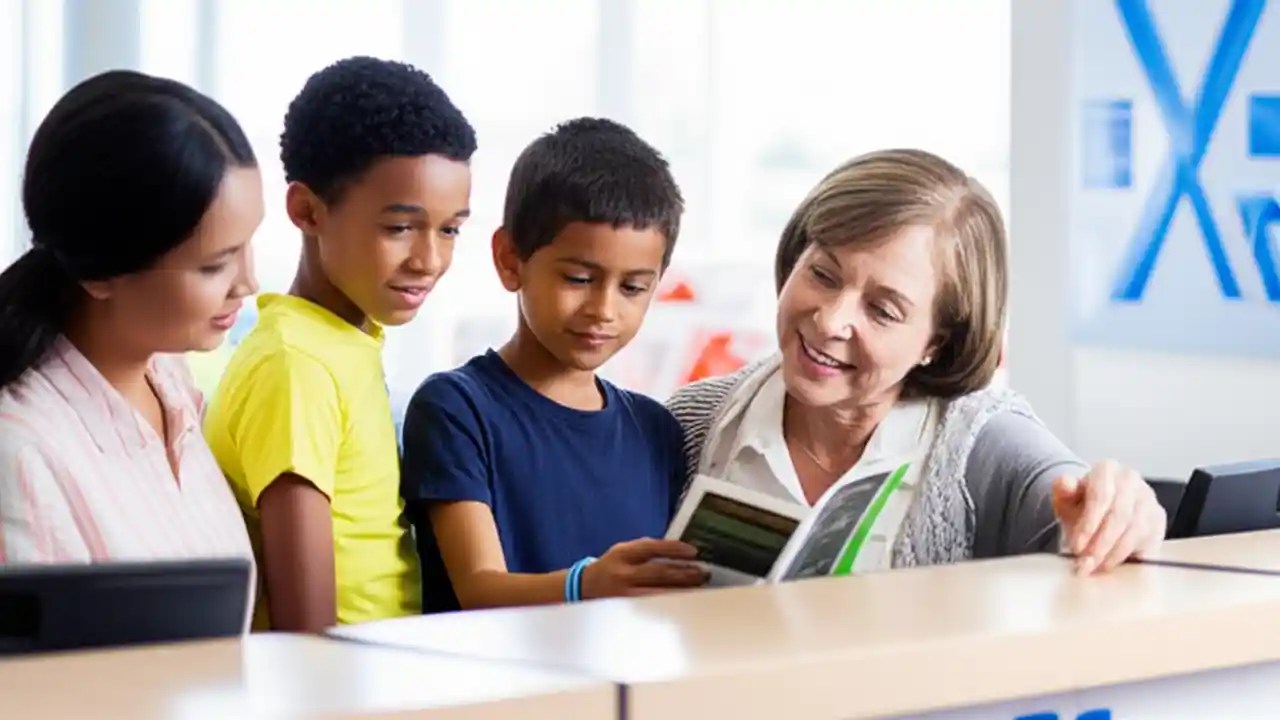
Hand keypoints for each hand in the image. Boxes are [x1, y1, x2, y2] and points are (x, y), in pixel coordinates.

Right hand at [580, 538, 708, 598]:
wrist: (583, 589)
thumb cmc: (610, 567)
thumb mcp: (622, 551)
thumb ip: (645, 549)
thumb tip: (677, 551)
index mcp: (623, 555)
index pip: (652, 548)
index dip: (675, 549)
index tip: (694, 552)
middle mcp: (623, 574)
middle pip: (659, 573)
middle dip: (685, 573)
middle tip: (704, 574)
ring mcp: (625, 595)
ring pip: (659, 594)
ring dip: (682, 591)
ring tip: (699, 589)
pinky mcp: (627, 611)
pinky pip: (653, 609)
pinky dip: (670, 605)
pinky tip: (683, 604)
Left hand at [1052, 460, 1165, 575]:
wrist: (1098, 510)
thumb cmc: (1080, 504)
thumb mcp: (1066, 498)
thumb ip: (1063, 490)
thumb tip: (1065, 483)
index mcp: (1107, 469)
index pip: (1101, 497)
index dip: (1089, 525)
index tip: (1077, 547)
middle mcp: (1131, 480)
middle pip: (1119, 516)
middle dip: (1100, 544)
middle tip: (1085, 564)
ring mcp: (1148, 498)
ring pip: (1135, 530)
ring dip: (1113, 554)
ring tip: (1095, 567)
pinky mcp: (1158, 518)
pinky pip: (1147, 541)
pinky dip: (1128, 557)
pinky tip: (1112, 566)